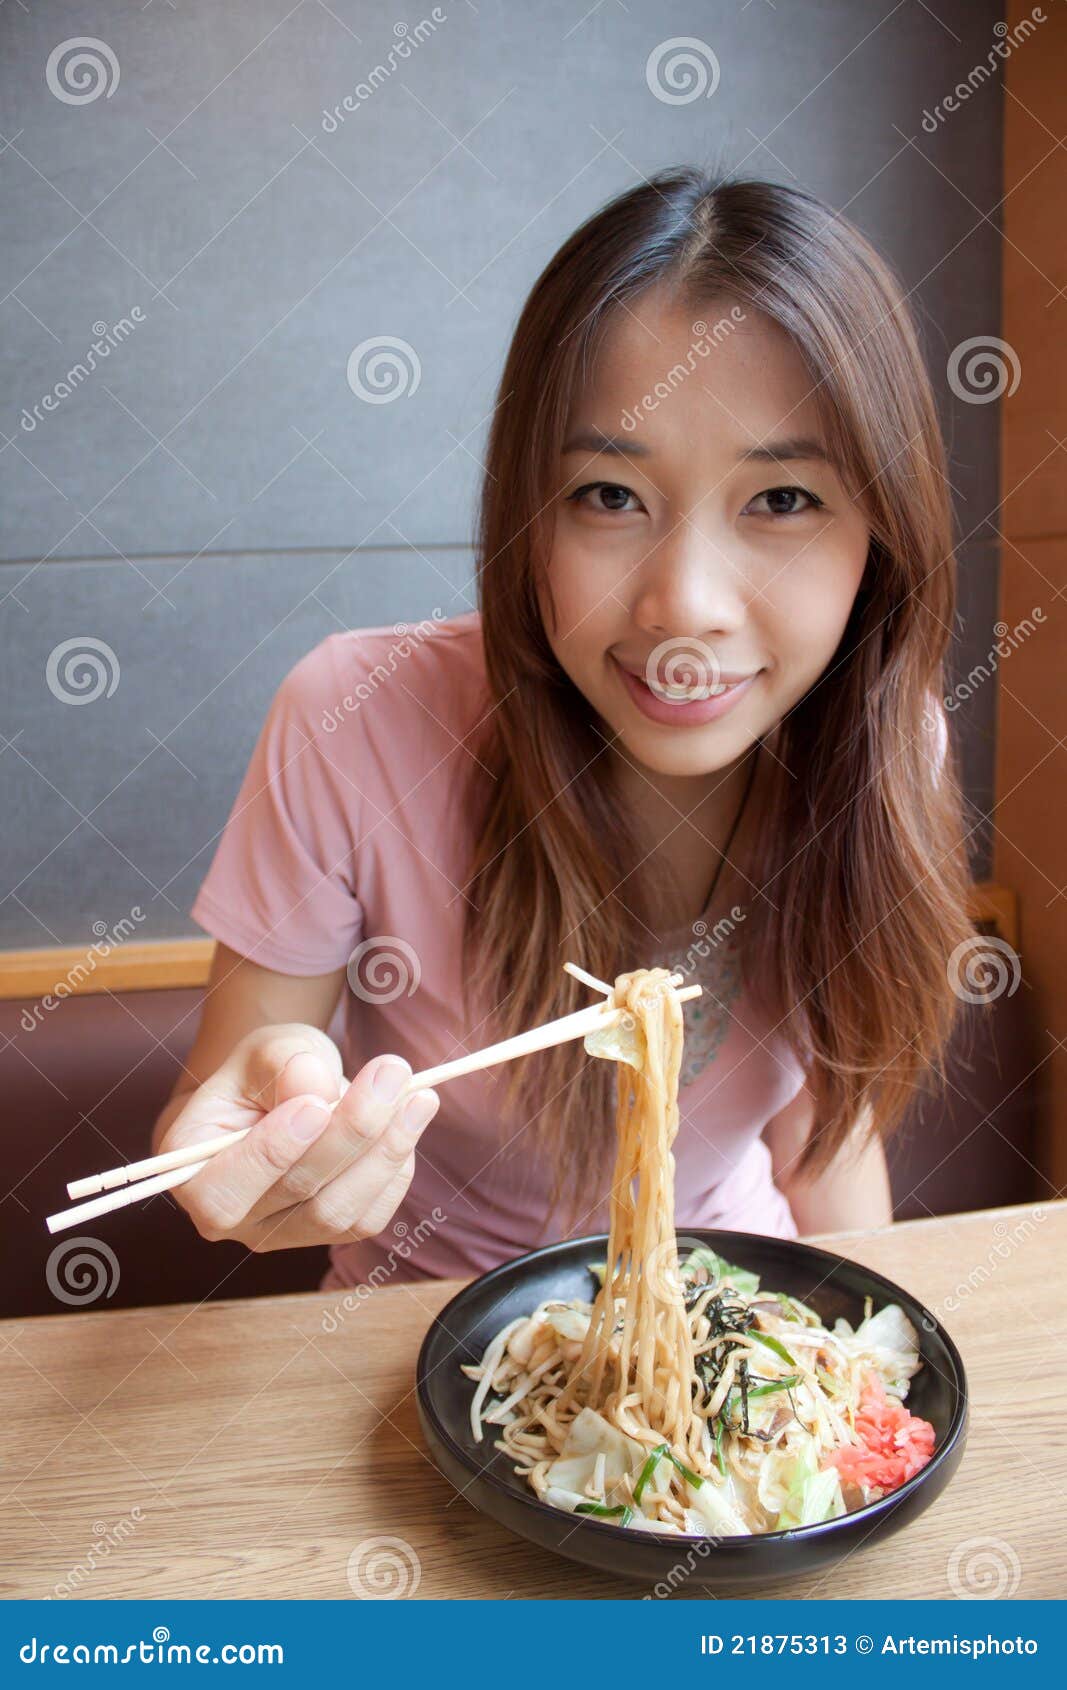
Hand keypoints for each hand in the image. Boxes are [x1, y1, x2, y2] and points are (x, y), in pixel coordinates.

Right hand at [159, 1023, 439, 1249]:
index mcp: (191, 1175)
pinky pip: (369, 1216)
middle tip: (391, 1073)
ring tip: (418, 1096)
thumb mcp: (263, 1050)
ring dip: (386, 1152)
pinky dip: (395, 1170)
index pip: (223, 1191)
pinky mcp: (328, 1232)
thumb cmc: (260, 1074)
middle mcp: (234, 1219)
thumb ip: (282, 1064)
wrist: (280, 1094)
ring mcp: (283, 1232)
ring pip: (340, 1213)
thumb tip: (314, 1087)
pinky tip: (408, 1121)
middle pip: (298, 1194)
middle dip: (351, 1130)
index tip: (315, 1105)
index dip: (270, 1154)